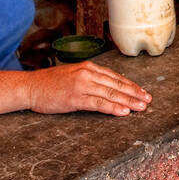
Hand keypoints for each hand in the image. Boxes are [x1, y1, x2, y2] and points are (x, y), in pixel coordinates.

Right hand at [26, 61, 150, 116]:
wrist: (30, 86)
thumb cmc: (50, 83)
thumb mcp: (73, 75)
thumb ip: (90, 78)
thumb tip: (108, 87)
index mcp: (88, 67)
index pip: (115, 77)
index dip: (130, 85)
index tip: (142, 92)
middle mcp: (87, 74)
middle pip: (116, 84)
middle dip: (134, 93)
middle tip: (148, 100)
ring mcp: (81, 86)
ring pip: (111, 94)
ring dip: (129, 101)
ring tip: (141, 107)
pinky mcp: (75, 98)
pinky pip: (99, 103)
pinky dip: (113, 108)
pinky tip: (123, 112)